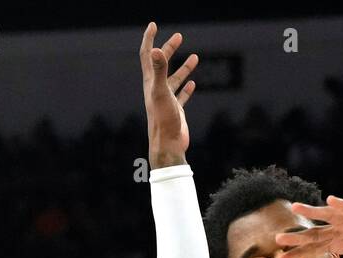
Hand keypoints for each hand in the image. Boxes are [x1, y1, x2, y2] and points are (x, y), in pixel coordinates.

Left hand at [140, 22, 197, 168]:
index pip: (147, 56)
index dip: (149, 39)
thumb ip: (159, 70)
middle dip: (169, 49)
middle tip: (179, 36)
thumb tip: (155, 50)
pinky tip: (193, 84)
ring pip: (174, 80)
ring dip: (183, 68)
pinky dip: (186, 89)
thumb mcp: (161, 92)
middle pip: (161, 65)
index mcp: (150, 83)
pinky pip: (181, 97)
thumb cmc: (163, 120)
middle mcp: (156, 90)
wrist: (168, 146)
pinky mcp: (175, 112)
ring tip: (195, 56)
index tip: (153, 25)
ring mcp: (166, 101)